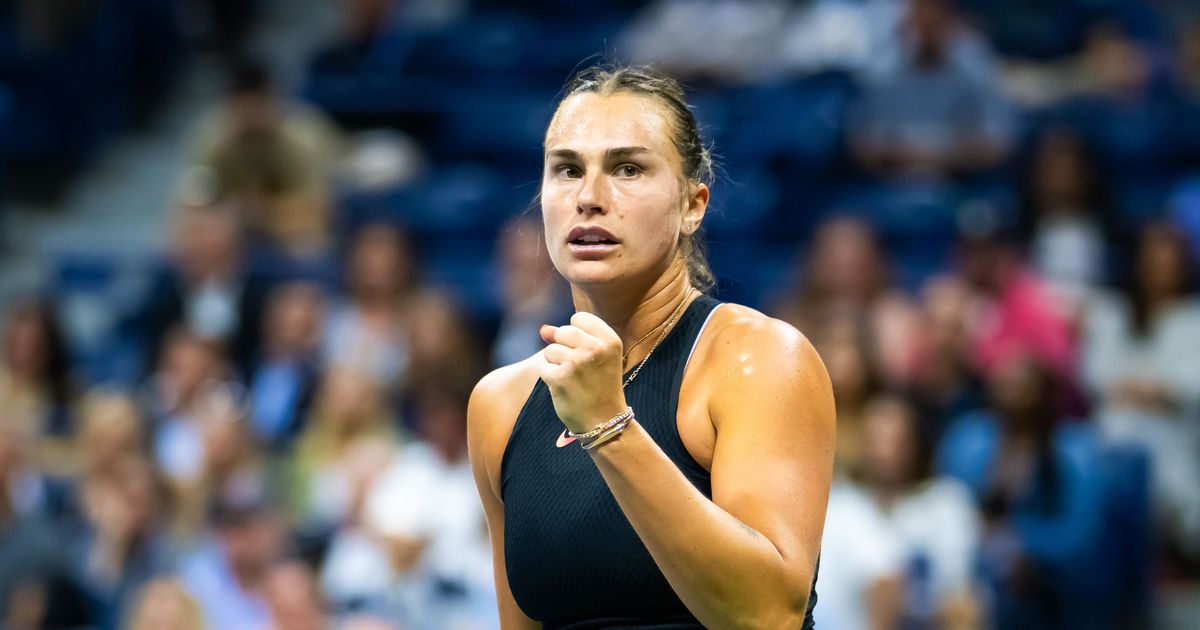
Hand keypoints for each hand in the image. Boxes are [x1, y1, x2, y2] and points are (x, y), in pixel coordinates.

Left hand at [540, 312, 627, 433]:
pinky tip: (566, 388)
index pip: (579, 318)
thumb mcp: (596, 357)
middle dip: (564, 348)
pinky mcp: (560, 378)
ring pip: (550, 350)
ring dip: (556, 364)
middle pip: (562, 331)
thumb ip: (571, 338)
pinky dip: (552, 379)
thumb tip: (544, 329)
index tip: (586, 352)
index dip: (576, 334)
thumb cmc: (600, 385)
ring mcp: (576, 362)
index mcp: (609, 339)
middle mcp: (594, 348)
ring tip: (574, 379)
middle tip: (580, 369)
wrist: (605, 420)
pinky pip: (544, 368)